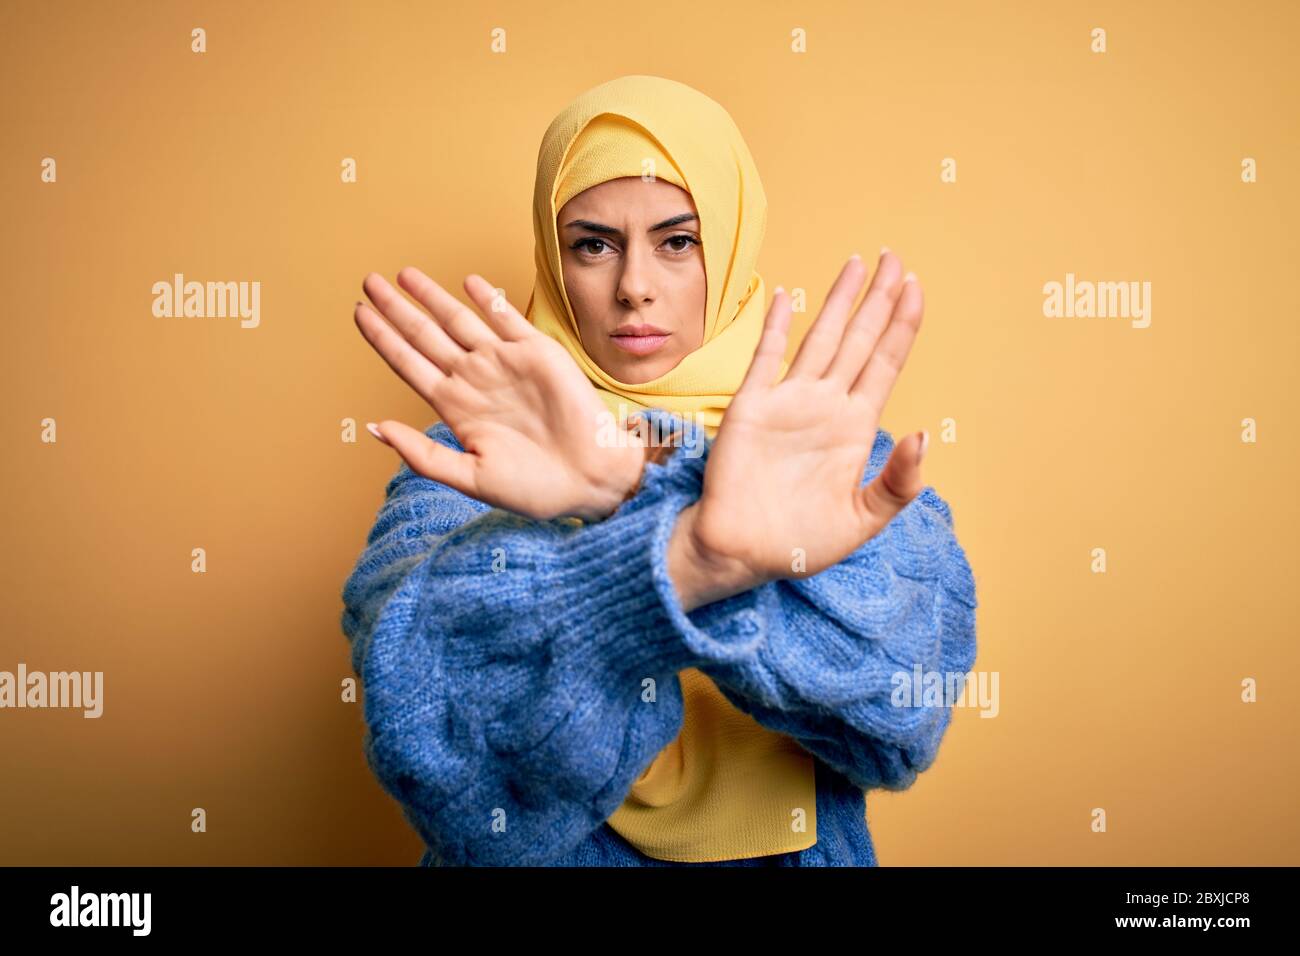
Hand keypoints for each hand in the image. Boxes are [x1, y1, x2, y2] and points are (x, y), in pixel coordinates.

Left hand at [353, 267, 647, 520]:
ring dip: (432, 296)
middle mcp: (475, 380)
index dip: (383, 338)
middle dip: (396, 309)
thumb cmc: (533, 488)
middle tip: (368, 282)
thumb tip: (376, 430)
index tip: (359, 313)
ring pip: (459, 320)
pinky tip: (467, 282)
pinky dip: (486, 298)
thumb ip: (421, 453)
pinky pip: (506, 317)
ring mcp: (504, 363)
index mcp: (455, 408)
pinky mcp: (536, 353)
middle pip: (425, 335)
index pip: (408, 363)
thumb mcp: (468, 477)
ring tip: (405, 275)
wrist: (589, 479)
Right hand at [668, 249, 928, 610]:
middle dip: (879, 299)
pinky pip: (767, 357)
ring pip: (821, 338)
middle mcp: (826, 406)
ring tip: (858, 264)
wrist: (741, 553)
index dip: (903, 326)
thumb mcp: (862, 521)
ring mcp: (789, 402)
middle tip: (897, 258)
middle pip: (859, 340)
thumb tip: (925, 434)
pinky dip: (778, 326)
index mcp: (855, 428)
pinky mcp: (752, 406)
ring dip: (840, 301)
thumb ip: (898, 483)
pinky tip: (789, 296)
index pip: (886, 364)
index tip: (917, 289)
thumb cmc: (801, 543)